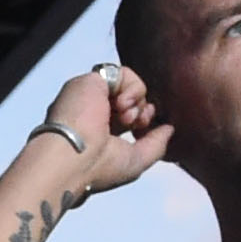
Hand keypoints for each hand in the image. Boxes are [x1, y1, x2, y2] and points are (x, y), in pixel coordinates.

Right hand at [38, 61, 176, 203]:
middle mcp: (91, 113)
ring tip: (126, 118)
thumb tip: (169, 129)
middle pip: (131, 100)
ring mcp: (89, 97)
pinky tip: (120, 105)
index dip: (143, 119)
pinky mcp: (90, 81)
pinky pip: (124, 73)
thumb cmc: (97, 168)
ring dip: (136, 102)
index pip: (128, 117)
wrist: (71, 157)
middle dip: (143, 111)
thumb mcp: (136, 161)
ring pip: (129, 86)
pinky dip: (132, 88)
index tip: (143, 129)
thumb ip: (156, 144)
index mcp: (98, 133)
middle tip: (139, 123)